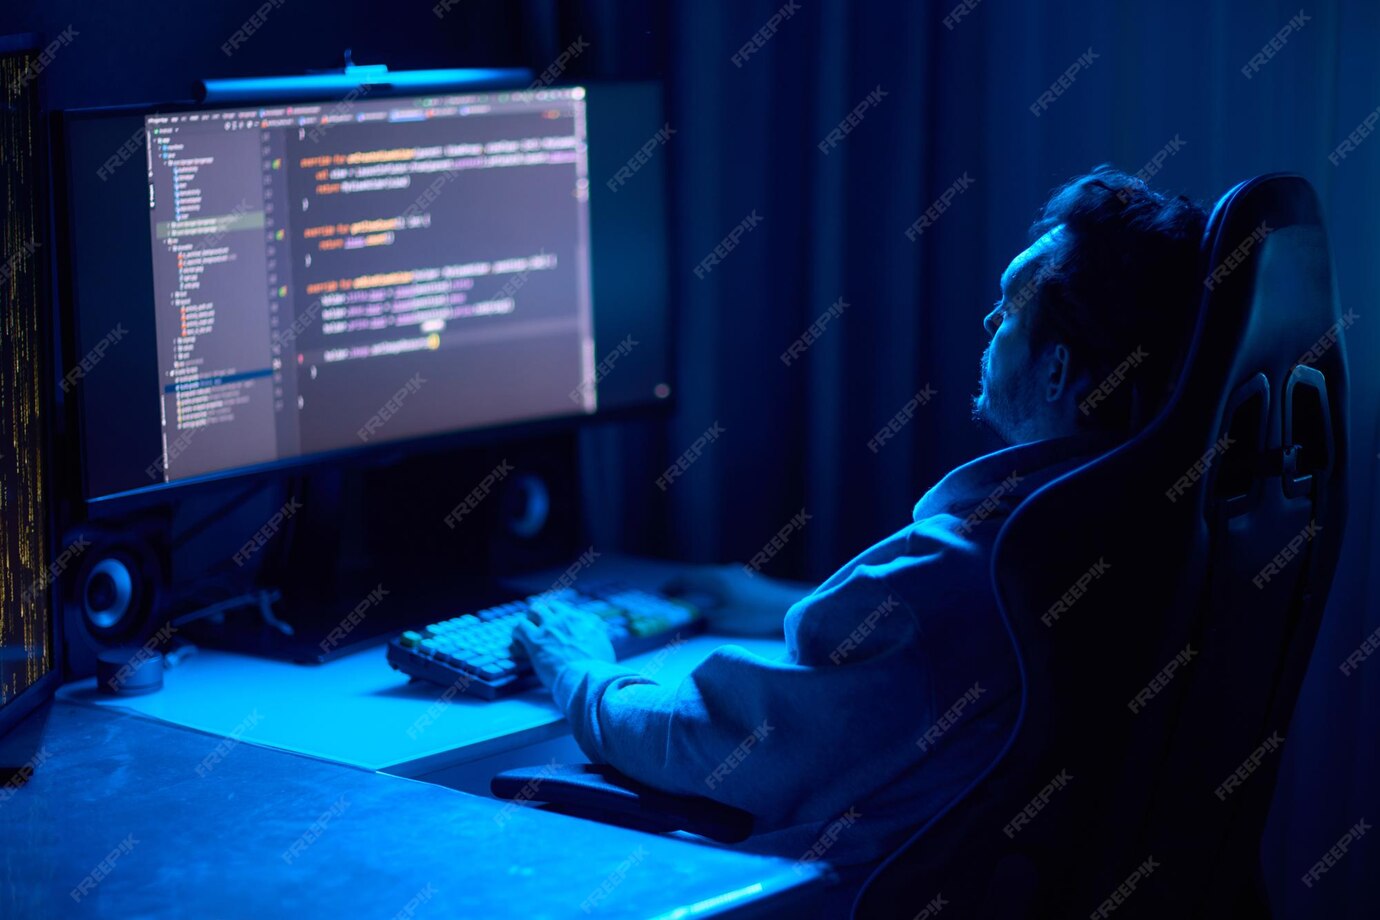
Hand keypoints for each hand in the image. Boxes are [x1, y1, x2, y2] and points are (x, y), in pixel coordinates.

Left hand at [511, 602, 615, 689]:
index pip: (567, 610)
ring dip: (529, 619)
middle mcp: (567, 619)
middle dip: (543, 614)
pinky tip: (517, 643)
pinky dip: (517, 634)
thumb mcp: (605, 646)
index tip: (556, 625)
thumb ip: (599, 633)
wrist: (586, 679)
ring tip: (525, 631)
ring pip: (534, 610)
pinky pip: (520, 627)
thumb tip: (599, 627)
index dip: (559, 617)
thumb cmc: (597, 669)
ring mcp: (550, 627)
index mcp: (585, 620)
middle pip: (550, 606)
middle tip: (537, 624)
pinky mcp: (536, 639)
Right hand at [660, 563, 809, 636]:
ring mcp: (736, 572)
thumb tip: (688, 615)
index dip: (670, 587)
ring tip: (689, 597)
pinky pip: (720, 578)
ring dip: (696, 585)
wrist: (787, 605)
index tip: (660, 596)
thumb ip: (703, 616)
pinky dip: (709, 585)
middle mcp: (723, 571)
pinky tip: (713, 596)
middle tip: (670, 597)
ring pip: (709, 575)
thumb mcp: (724, 620)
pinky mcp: (746, 578)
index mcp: (714, 579)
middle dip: (681, 585)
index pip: (685, 578)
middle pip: (696, 574)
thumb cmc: (755, 614)